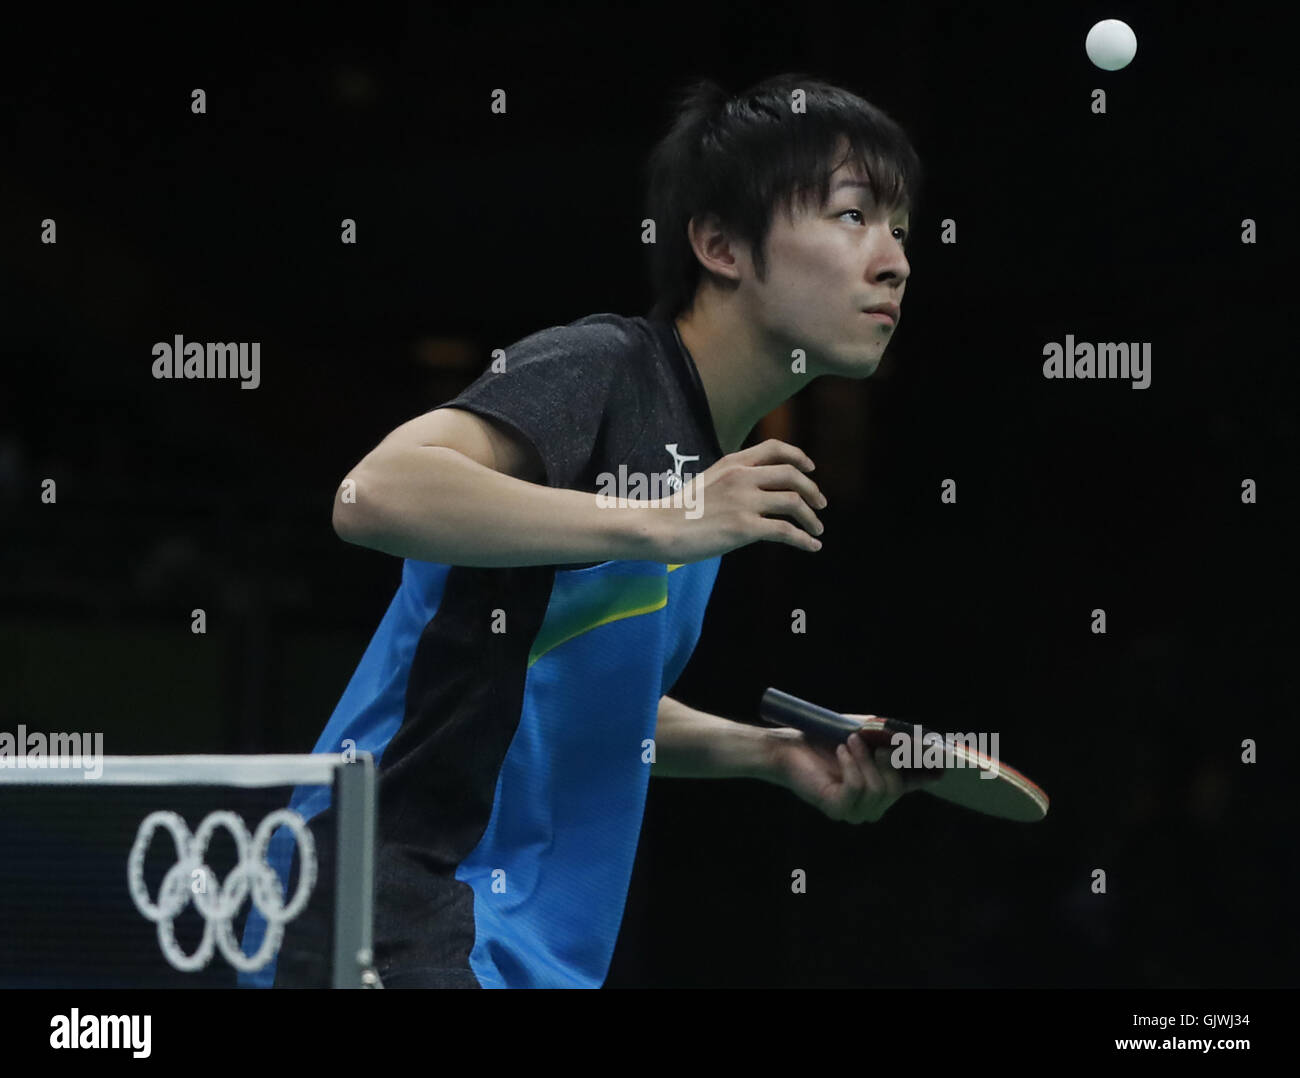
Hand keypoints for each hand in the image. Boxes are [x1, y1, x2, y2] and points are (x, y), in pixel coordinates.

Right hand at [651, 439, 825, 562]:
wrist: (658, 527)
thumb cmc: (678, 511)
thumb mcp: (708, 482)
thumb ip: (732, 480)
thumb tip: (756, 491)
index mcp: (733, 463)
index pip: (775, 448)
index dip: (798, 457)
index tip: (811, 469)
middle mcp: (742, 477)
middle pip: (792, 475)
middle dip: (813, 490)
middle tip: (821, 504)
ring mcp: (744, 502)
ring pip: (794, 503)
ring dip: (812, 518)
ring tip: (818, 530)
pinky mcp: (744, 528)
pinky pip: (786, 532)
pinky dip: (804, 540)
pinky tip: (812, 547)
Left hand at [765, 717, 926, 823]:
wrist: (790, 745)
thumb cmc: (827, 737)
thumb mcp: (866, 732)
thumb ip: (892, 737)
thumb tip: (923, 738)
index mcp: (881, 784)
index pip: (911, 784)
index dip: (927, 775)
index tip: (944, 765)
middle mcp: (871, 804)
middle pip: (896, 788)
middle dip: (885, 760)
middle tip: (866, 738)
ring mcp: (855, 811)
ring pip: (879, 790)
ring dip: (864, 759)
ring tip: (849, 741)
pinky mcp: (837, 809)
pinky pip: (858, 788)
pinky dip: (851, 764)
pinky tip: (840, 752)